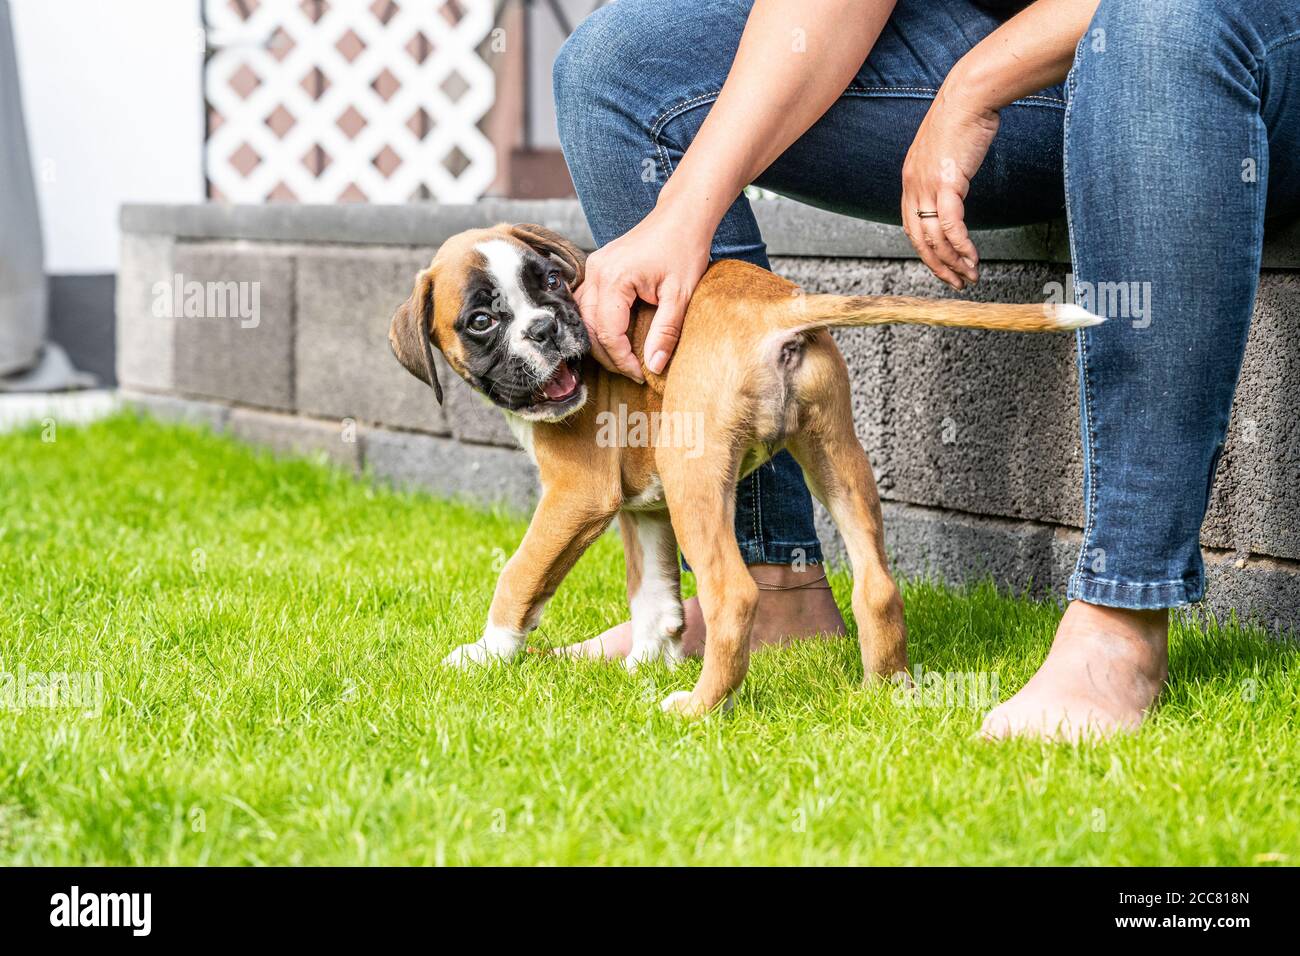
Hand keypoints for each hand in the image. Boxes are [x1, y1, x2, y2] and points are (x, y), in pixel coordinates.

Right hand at [575, 204, 710, 380]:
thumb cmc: (684, 248)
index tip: (642, 373)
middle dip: (610, 355)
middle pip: (590, 328)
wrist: (681, 217)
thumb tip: (654, 365)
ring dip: (601, 342)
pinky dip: (598, 324)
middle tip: (634, 370)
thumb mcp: (680, 295)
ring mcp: (594, 267)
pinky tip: (617, 336)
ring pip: (584, 317)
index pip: (608, 332)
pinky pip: (588, 303)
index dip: (623, 359)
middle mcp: (597, 272)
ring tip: (625, 358)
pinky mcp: (598, 268)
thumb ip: (666, 332)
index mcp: (615, 278)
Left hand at [900, 82, 999, 289]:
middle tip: (954, 282)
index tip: (940, 266)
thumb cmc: (962, 119)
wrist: (969, 96)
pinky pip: (951, 225)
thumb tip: (953, 191)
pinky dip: (961, 246)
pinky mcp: (947, 183)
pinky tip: (972, 258)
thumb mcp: (945, 153)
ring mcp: (927, 186)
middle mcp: (913, 186)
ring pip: (935, 237)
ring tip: (969, 275)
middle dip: (938, 265)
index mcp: (910, 181)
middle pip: (920, 239)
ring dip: (953, 261)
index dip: (926, 252)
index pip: (912, 227)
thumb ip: (943, 175)